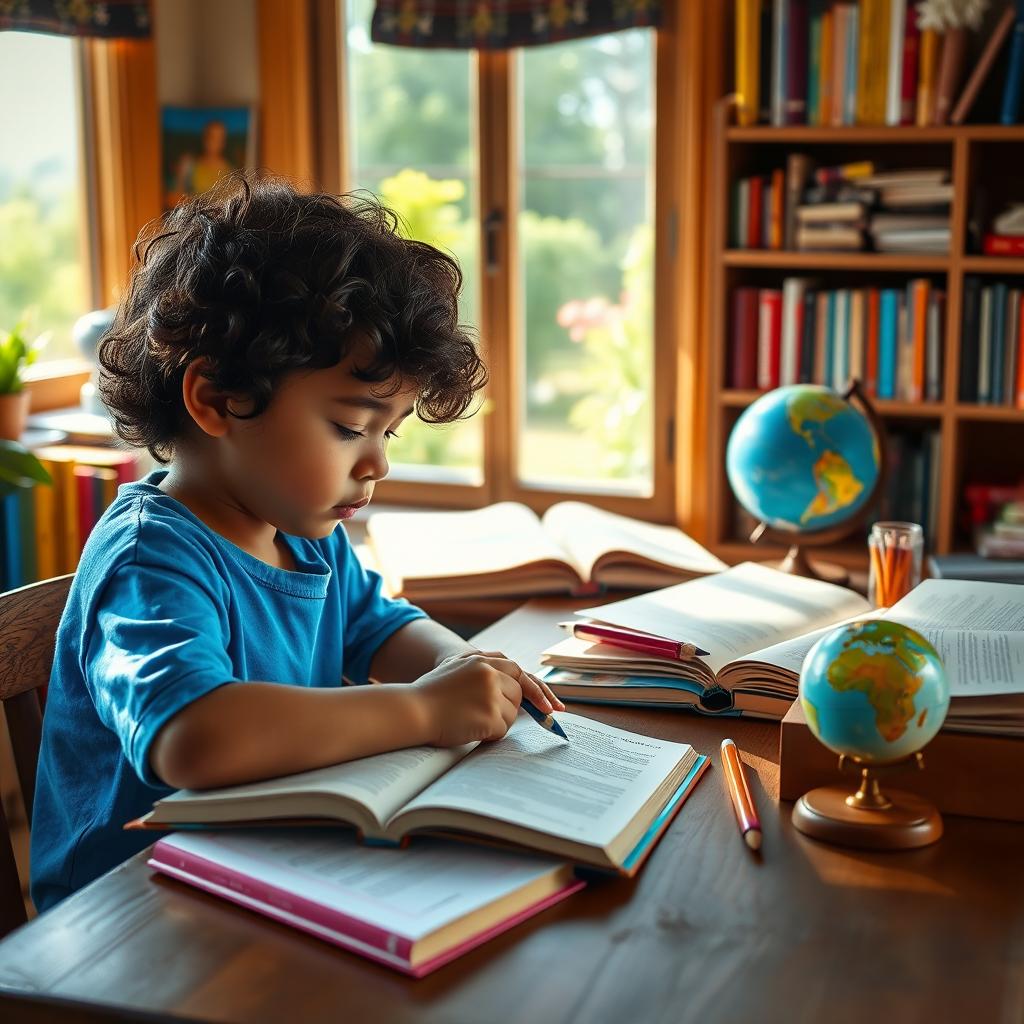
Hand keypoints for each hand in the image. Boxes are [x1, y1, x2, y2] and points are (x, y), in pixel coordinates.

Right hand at [410, 650, 565, 747]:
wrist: (411, 710)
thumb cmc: (429, 695)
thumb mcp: (456, 669)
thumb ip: (482, 669)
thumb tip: (512, 684)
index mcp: (481, 660)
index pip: (518, 671)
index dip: (535, 689)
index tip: (551, 705)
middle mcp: (489, 672)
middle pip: (517, 694)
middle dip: (508, 708)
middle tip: (487, 716)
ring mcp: (490, 693)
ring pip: (511, 713)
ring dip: (495, 722)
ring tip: (467, 718)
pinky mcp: (490, 714)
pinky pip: (501, 729)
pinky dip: (489, 735)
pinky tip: (468, 728)